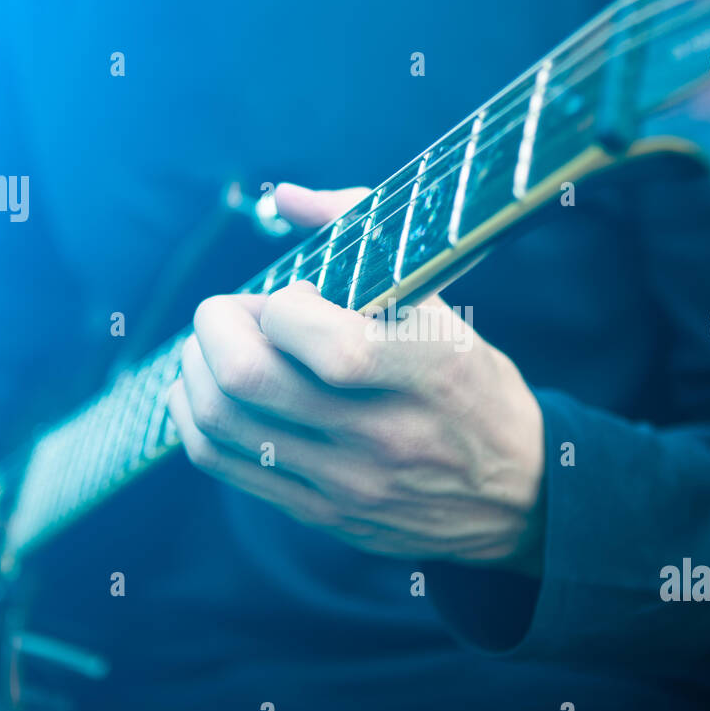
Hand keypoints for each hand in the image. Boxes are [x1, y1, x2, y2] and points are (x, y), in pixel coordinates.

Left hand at [168, 183, 545, 572]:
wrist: (516, 498)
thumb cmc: (474, 387)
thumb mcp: (447, 311)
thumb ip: (369, 242)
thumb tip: (285, 197)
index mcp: (429, 371)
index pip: (319, 337)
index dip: (283, 302)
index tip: (297, 293)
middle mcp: (384, 434)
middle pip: (246, 378)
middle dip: (215, 325)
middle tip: (231, 312)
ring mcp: (347, 483)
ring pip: (218, 421)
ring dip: (196, 367)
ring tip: (216, 347)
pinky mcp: (320, 512)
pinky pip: (220, 461)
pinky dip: (193, 414)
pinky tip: (209, 390)